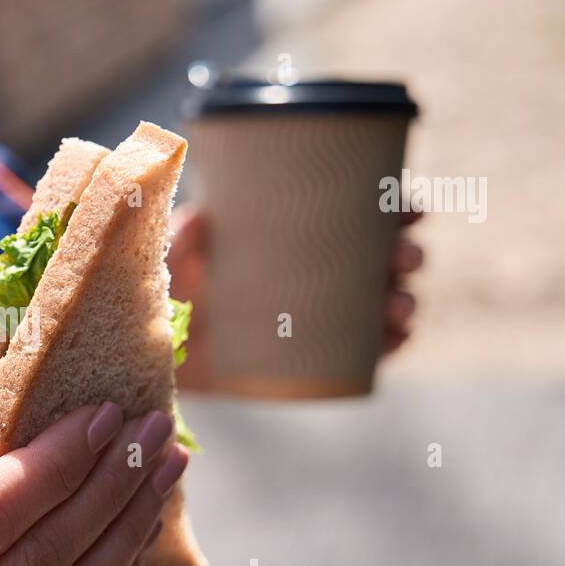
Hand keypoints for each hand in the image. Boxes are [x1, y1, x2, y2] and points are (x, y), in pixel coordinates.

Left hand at [168, 203, 423, 390]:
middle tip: (405, 259)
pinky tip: (398, 338)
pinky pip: (364, 350)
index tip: (407, 209)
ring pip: (381, 302)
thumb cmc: (165, 289)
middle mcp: (314, 270)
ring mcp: (316, 315)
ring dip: (404, 300)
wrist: (157, 351)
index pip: (353, 211)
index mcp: (292, 234)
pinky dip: (388, 344)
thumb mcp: (169, 259)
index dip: (391, 208)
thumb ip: (180, 242)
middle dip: (405, 254)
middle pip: (380, 255)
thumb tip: (199, 218)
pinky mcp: (311, 357)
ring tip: (400, 307)